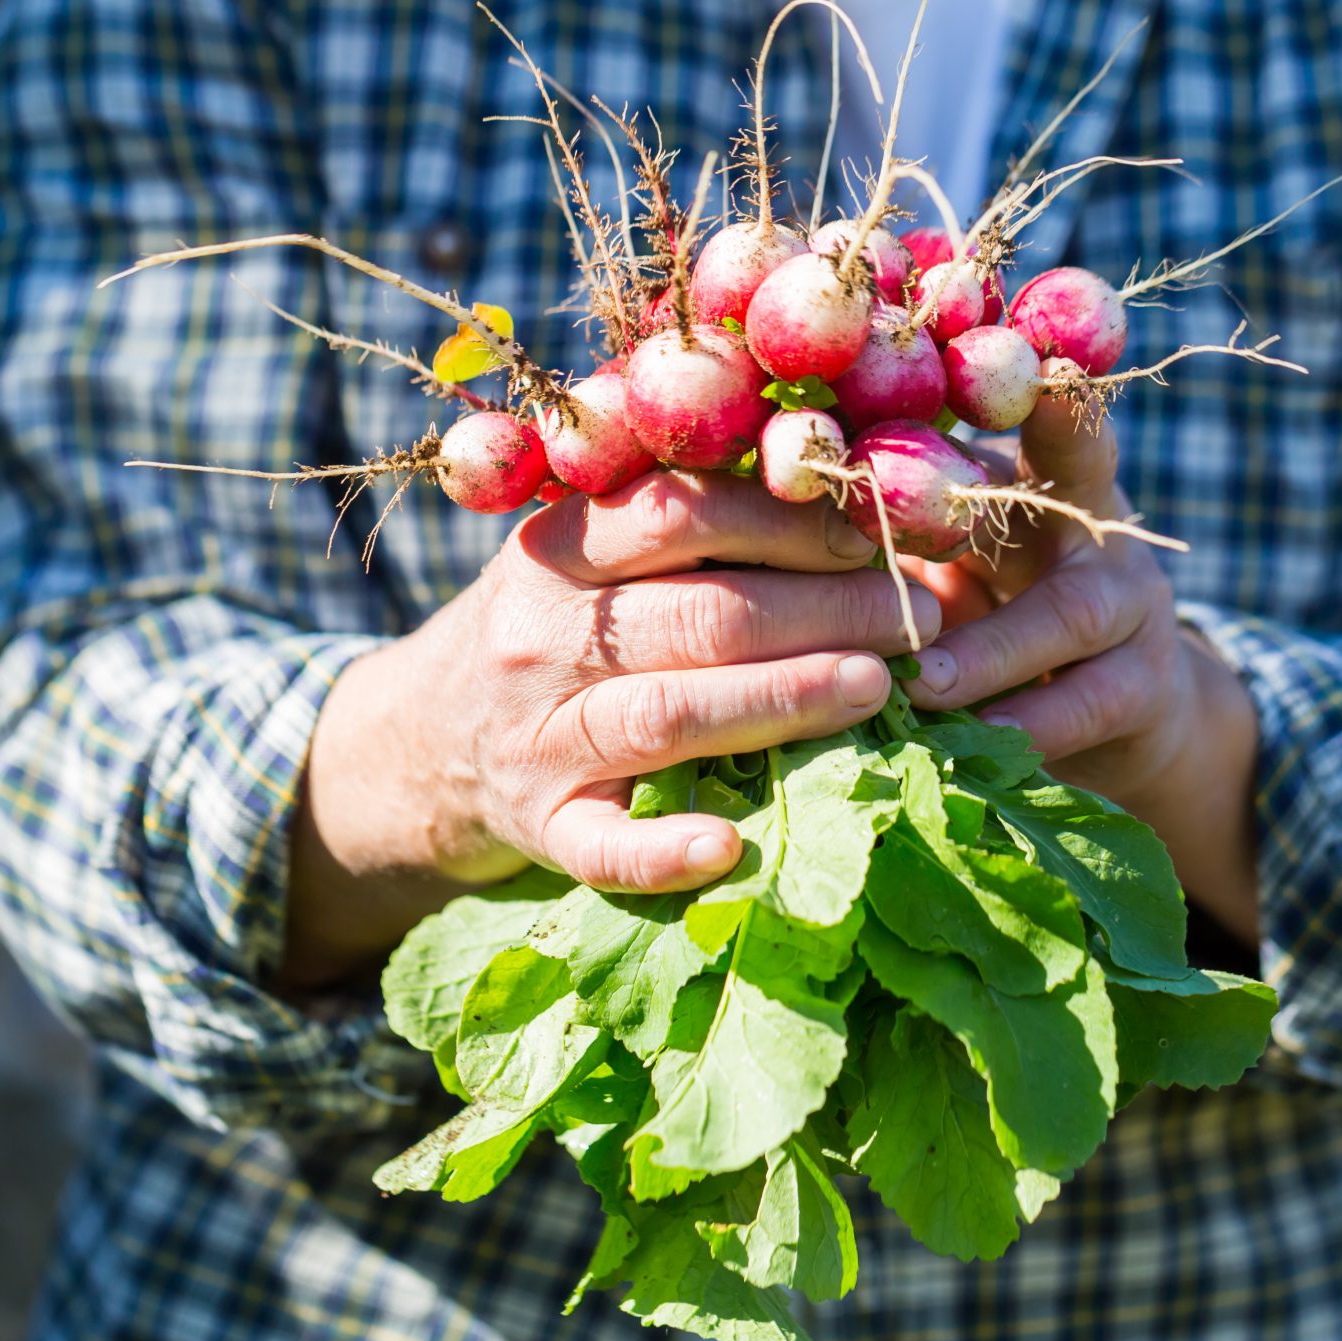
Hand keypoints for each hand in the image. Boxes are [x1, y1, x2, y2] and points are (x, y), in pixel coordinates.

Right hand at [283, 472, 936, 985]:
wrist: (421, 741)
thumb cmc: (552, 631)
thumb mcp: (586, 555)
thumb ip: (683, 521)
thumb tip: (843, 487)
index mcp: (562, 547)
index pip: (683, 515)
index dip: (791, 521)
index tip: (882, 533)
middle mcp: (543, 636)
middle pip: (699, 615)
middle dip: (822, 611)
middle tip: (920, 619)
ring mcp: (538, 736)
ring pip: (668, 716)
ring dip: (780, 700)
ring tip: (878, 692)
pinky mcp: (541, 827)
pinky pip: (603, 847)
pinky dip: (666, 853)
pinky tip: (733, 849)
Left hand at [898, 394, 1262, 940]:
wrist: (1120, 715)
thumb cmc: (1000, 610)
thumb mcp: (965, 550)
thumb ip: (907, 515)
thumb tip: (777, 482)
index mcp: (1047, 470)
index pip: (1033, 397)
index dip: (1015, 369)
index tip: (986, 346)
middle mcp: (1097, 522)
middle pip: (1076, 471)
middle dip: (996, 489)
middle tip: (904, 523)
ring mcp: (1132, 607)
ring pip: (1067, 620)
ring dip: (987, 652)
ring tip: (921, 684)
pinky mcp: (1142, 690)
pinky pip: (1084, 707)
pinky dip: (1023, 727)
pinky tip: (968, 746)